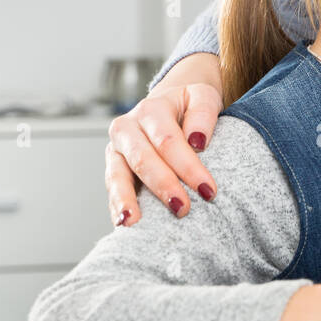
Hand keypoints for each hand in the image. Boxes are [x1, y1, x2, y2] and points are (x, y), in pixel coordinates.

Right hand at [104, 52, 223, 225]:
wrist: (171, 102)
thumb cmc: (190, 104)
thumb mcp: (203, 97)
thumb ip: (203, 114)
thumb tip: (198, 141)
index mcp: (151, 109)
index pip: (169, 141)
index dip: (188, 167)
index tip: (208, 190)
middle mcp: (127, 128)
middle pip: (143, 159)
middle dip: (163, 186)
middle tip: (182, 209)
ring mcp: (116, 149)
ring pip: (117, 175)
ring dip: (127, 200)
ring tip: (134, 222)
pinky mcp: (113, 167)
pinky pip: (112, 188)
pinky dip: (116, 206)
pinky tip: (123, 224)